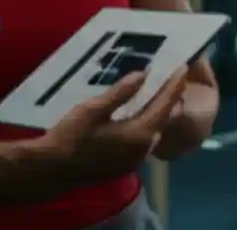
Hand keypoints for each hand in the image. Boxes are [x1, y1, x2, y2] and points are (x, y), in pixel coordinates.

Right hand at [38, 67, 187, 184]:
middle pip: (164, 120)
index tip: (183, 67)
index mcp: (140, 134)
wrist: (54, 168)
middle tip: (172, 78)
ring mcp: (135, 160)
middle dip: (170, 99)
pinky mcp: (125, 165)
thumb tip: (143, 75)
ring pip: (154, 132)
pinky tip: (139, 115)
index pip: (164, 105)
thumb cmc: (72, 136)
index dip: (174, 85)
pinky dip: (146, 125)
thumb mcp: (95, 108)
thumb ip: (121, 93)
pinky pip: (144, 141)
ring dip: (158, 113)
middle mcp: (144, 149)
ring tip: (157, 93)